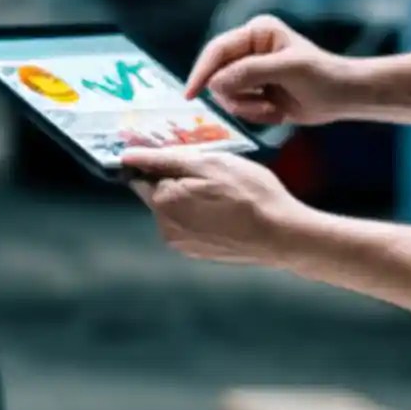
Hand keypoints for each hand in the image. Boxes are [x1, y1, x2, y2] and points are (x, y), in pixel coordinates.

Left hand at [122, 149, 314, 266]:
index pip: (142, 176)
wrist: (282, 236)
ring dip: (190, 198)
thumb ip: (165, 159)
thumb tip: (127, 156)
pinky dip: (201, 216)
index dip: (161, 163)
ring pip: (175, 210)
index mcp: (163, 202)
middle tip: (212, 175)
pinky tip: (225, 211)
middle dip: (178, 180)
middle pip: (159, 194)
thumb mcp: (210, 163)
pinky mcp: (198, 253)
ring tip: (223, 194)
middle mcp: (165, 227)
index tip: (185, 159)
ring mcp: (182, 244)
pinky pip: (190, 226)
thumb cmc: (249, 194)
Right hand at [185, 15, 357, 125]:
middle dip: (237, 96)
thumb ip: (250, 72)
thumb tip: (216, 82)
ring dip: (248, 108)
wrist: (343, 97)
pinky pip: (237, 108)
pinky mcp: (253, 91)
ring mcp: (249, 71)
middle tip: (262, 106)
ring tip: (274, 109)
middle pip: (217, 76)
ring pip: (225, 96)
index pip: (217, 50)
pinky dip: (255, 115)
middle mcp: (248, 49)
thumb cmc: (322, 76)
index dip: (201, 72)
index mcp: (256, 32)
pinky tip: (277, 112)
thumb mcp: (287, 69)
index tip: (190, 94)